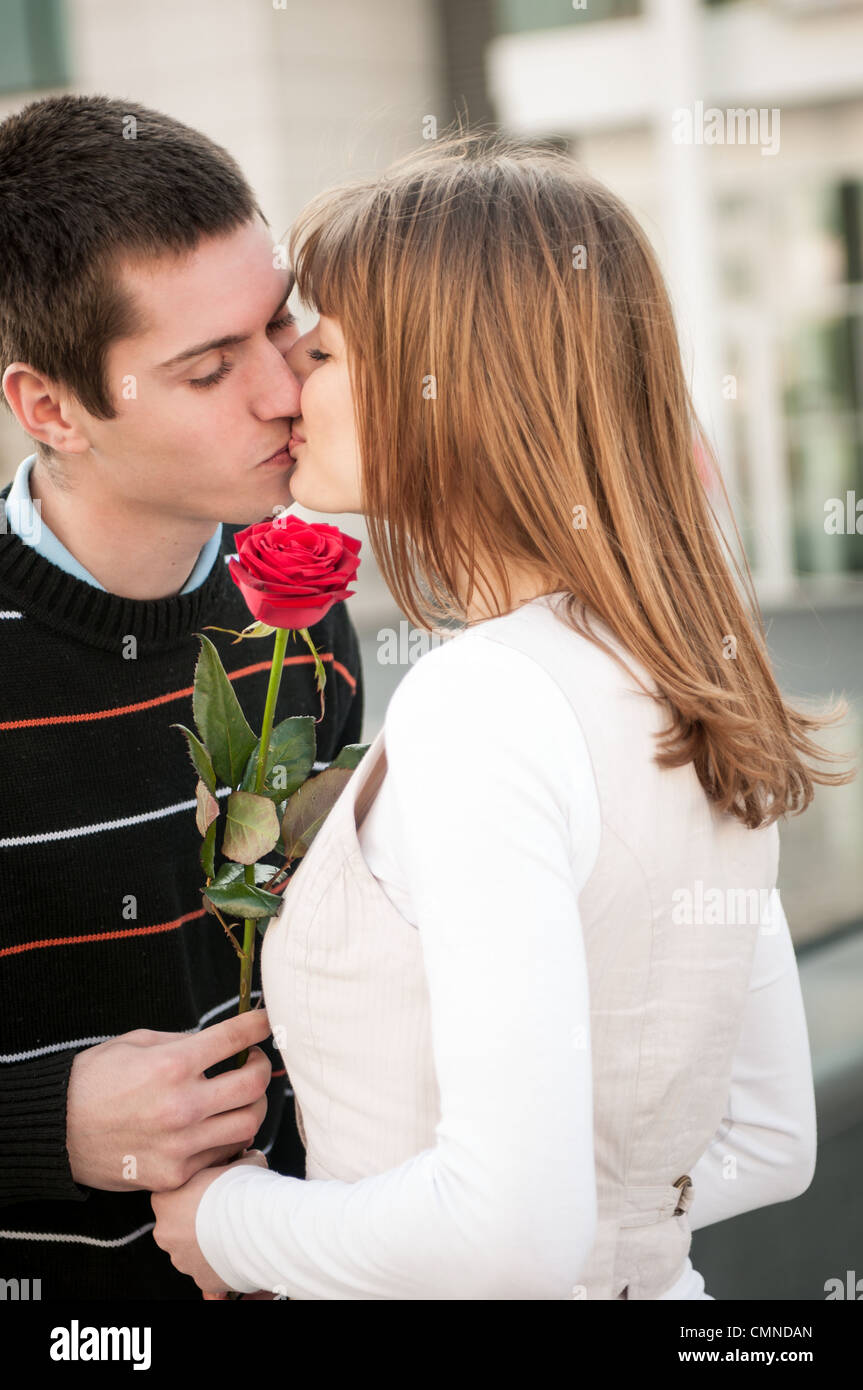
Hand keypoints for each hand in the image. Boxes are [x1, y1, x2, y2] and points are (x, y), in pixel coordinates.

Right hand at [66, 1010, 272, 1191]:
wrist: (58, 1132)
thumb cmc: (96, 1080)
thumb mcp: (137, 1043)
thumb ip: (184, 1041)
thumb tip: (224, 1042)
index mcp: (172, 1064)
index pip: (235, 1038)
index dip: (259, 1024)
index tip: (267, 1021)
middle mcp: (182, 1105)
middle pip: (254, 1085)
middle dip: (264, 1067)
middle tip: (255, 1062)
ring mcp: (181, 1145)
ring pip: (248, 1123)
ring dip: (251, 1106)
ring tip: (239, 1097)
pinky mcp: (175, 1174)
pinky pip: (222, 1154)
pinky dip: (227, 1137)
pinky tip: (217, 1126)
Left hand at [151, 1149, 269, 1294]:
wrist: (260, 1226)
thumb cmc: (243, 1192)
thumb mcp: (239, 1160)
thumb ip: (234, 1158)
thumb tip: (244, 1153)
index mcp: (165, 1199)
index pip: (173, 1191)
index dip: (196, 1186)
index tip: (213, 1186)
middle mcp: (166, 1232)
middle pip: (179, 1221)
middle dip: (200, 1215)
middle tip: (225, 1206)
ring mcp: (182, 1259)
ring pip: (193, 1247)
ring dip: (209, 1239)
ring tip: (235, 1227)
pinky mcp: (201, 1279)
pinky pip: (208, 1267)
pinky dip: (220, 1259)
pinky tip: (238, 1246)